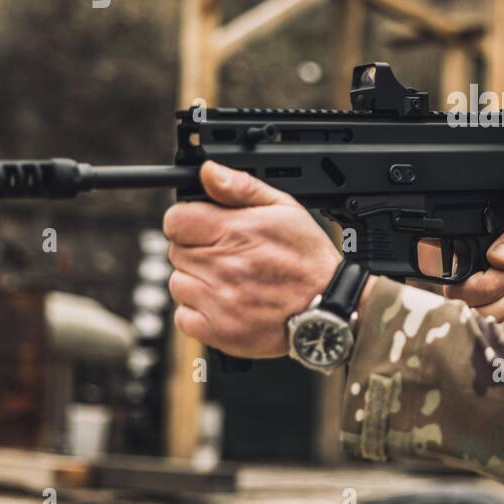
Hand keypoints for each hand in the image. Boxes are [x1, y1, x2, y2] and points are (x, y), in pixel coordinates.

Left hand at [162, 161, 342, 357]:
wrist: (326, 306)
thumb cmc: (307, 258)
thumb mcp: (285, 208)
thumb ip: (242, 187)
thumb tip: (208, 172)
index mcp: (235, 232)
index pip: (176, 221)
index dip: (189, 221)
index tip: (205, 228)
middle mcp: (223, 267)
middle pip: (176, 251)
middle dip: (196, 249)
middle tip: (227, 255)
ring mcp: (218, 302)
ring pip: (178, 283)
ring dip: (196, 280)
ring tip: (228, 280)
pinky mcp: (218, 330)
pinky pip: (183, 317)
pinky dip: (198, 311)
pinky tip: (224, 303)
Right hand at [431, 222, 503, 327]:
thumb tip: (498, 256)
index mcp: (476, 256)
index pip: (454, 266)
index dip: (476, 270)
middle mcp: (471, 282)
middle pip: (457, 293)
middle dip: (489, 288)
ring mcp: (478, 308)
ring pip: (472, 315)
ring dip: (502, 307)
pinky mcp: (491, 328)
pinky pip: (487, 333)